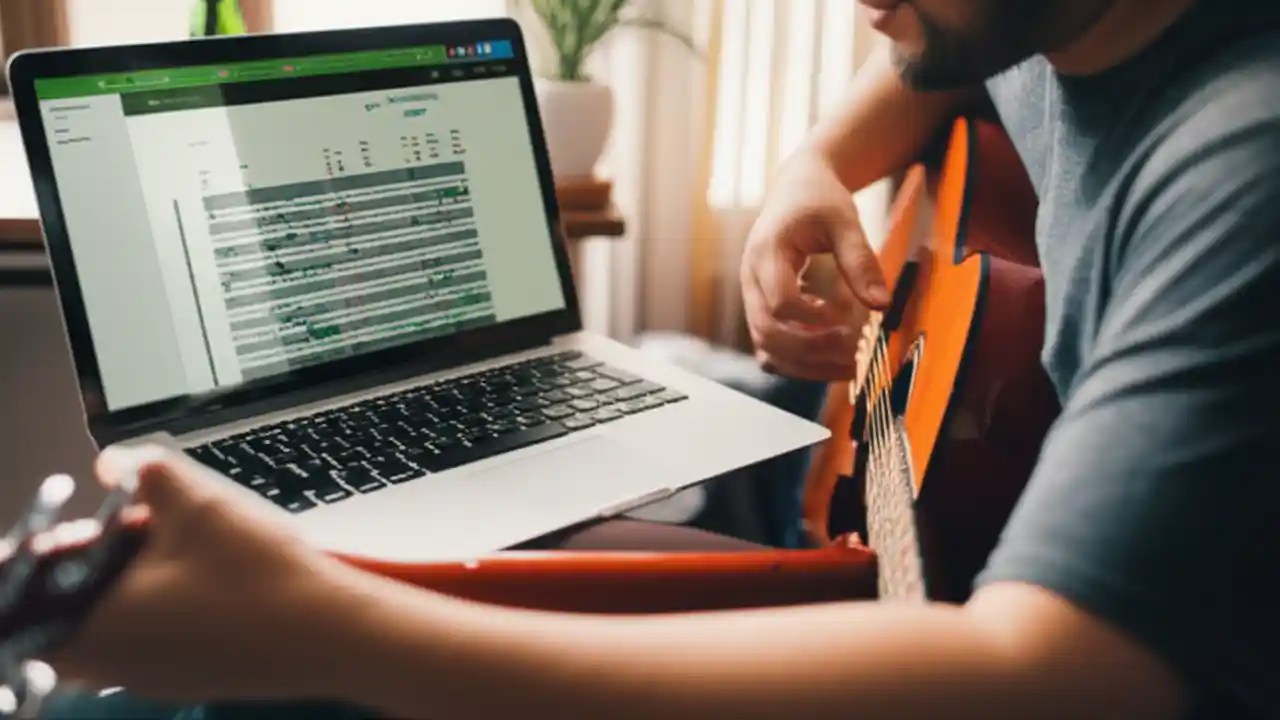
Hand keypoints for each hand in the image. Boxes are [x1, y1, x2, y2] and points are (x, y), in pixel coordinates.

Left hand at [49, 445, 343, 702]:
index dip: (38, 556)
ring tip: (173, 539)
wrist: (332, 635)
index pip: (26, 599)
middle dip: (92, 559)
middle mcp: (113, 663)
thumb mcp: (200, 504)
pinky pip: (147, 637)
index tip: (57, 529)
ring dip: (127, 579)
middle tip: (128, 520)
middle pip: (69, 609)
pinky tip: (202, 571)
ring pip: (111, 622)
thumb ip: (147, 472)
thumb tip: (118, 461)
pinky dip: (157, 603)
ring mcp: (151, 675)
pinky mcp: (187, 674)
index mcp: (95, 628)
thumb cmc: (263, 582)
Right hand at [741, 154, 888, 380]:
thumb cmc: (818, 201)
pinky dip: (797, 362)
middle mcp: (750, 279)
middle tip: (852, 351)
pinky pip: (770, 349)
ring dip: (806, 365)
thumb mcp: (845, 221)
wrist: (795, 189)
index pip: (779, 302)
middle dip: (811, 350)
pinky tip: (829, 354)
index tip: (845, 320)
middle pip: (767, 332)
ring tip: (848, 365)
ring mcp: (752, 298)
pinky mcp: (761, 309)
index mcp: (766, 252)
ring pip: (766, 349)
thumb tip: (881, 304)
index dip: (812, 320)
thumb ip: (860, 261)